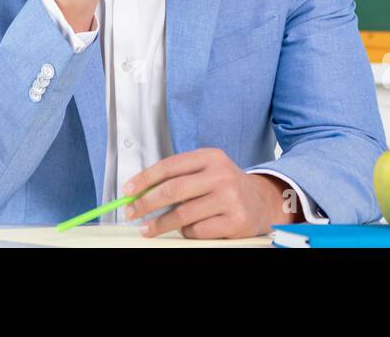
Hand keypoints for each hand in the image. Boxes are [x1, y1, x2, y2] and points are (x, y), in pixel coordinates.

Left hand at [120, 148, 299, 238]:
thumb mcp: (206, 171)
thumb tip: (140, 191)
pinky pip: (198, 230)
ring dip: (160, 224)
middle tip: (131, 212)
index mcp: (210, 157)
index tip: (128, 191)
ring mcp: (230, 198)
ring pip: (183, 214)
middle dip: (146, 203)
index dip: (145, 178)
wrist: (262, 203)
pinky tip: (188, 230)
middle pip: (173, 190)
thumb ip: (179, 176)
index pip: (170, 165)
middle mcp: (221, 174)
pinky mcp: (235, 221)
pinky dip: (187, 233)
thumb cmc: (225, 187)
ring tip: (149, 229)